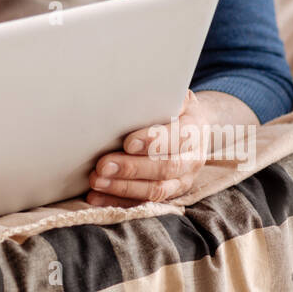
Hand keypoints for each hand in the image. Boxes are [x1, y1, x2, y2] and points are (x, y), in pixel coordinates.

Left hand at [85, 90, 257, 204]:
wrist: (195, 127)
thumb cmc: (174, 107)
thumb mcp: (174, 95)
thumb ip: (159, 96)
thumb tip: (129, 87)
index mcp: (195, 129)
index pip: (178, 138)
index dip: (153, 141)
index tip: (127, 142)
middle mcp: (193, 158)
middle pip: (165, 168)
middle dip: (132, 168)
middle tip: (103, 166)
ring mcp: (184, 180)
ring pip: (156, 190)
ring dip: (124, 188)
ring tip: (97, 182)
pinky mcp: (170, 195)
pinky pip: (145, 204)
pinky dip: (120, 203)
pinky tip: (97, 198)